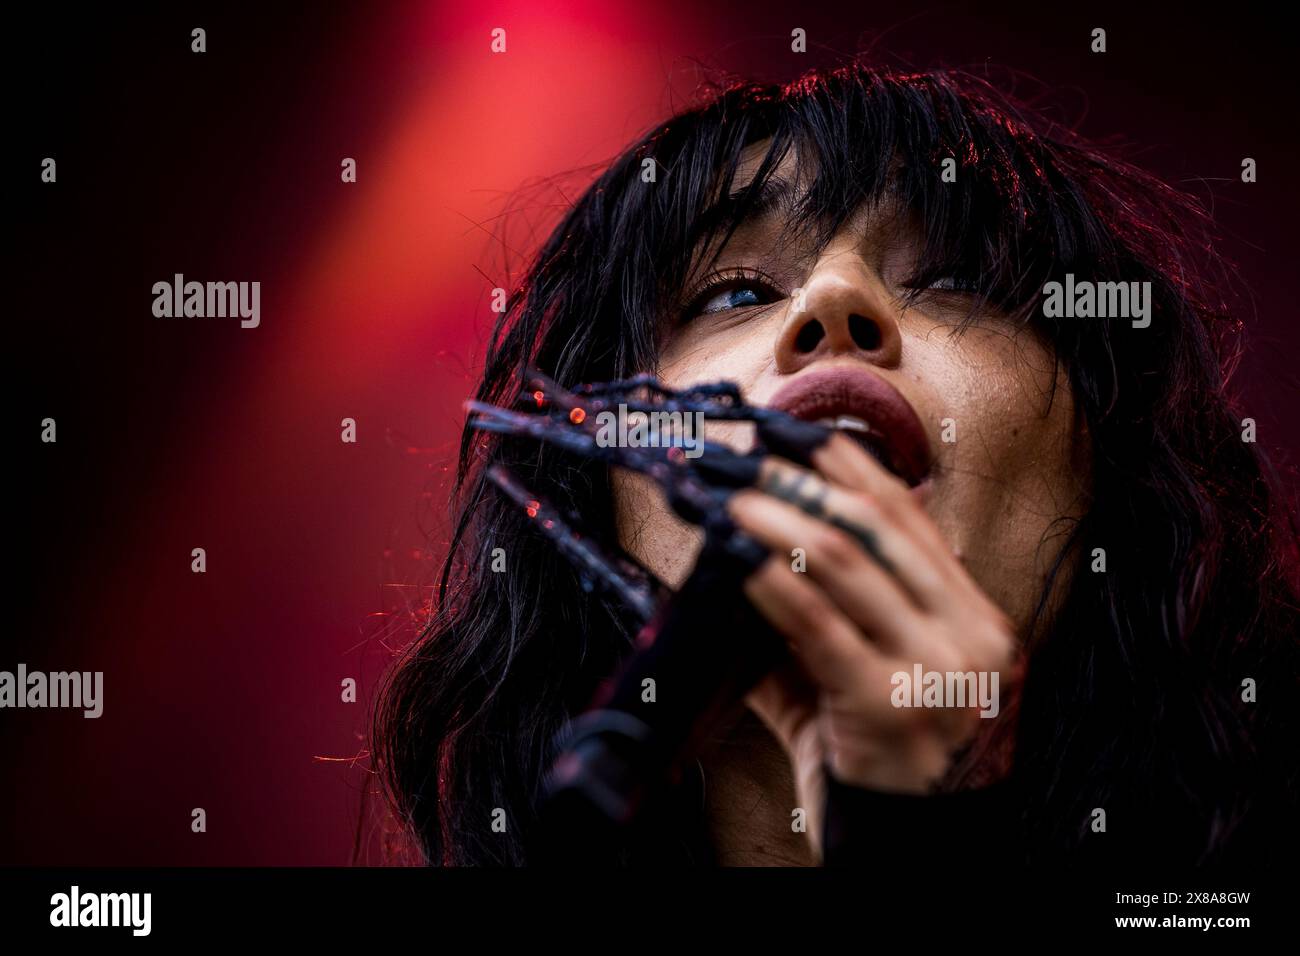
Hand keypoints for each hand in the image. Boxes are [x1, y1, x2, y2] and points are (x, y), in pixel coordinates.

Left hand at [726, 432, 1023, 857]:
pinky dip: (769, 581)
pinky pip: (816, 623)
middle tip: (742, 457)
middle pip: (874, 524)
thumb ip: (841, 622)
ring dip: (771, 518)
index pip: (910, 517)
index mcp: (975, 616)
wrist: (919, 851)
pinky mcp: (886, 704)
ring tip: (727, 498)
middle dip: (798, 481)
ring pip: (841, 560)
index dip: (850, 465)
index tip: (797, 432)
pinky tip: (737, 558)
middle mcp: (968, 633)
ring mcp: (934, 668)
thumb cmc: (890, 761)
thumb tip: (761, 560)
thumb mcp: (879, 680)